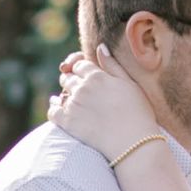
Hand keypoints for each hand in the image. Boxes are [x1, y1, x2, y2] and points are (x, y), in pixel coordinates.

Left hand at [50, 50, 164, 166]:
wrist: (133, 143)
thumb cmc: (137, 112)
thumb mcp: (130, 84)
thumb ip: (113, 65)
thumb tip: (100, 47)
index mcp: (97, 76)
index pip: (80, 64)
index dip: (81, 68)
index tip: (84, 74)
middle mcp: (82, 88)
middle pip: (68, 78)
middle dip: (71, 80)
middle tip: (77, 87)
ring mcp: (73, 105)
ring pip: (61, 94)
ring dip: (64, 95)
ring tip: (70, 100)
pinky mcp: (68, 122)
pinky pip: (53, 111)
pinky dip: (54, 108)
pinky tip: (59, 109)